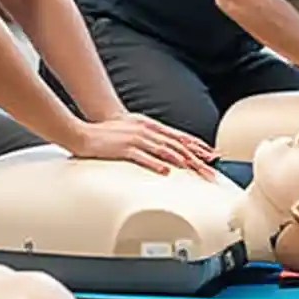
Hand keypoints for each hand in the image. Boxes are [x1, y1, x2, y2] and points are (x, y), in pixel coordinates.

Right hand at [70, 112, 218, 178]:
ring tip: (194, 170)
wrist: (86, 133)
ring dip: (181, 161)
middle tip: (209, 171)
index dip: (198, 146)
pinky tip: (166, 171)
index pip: (180, 137)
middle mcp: (147, 131)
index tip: (212, 156)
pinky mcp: (124, 148)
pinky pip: (143, 156)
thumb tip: (168, 152)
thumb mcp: (135, 131)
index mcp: (151, 127)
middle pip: (176, 145)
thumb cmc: (110, 134)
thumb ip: (152, 139)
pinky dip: (156, 163)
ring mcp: (136, 139)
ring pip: (164, 150)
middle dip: (196, 158)